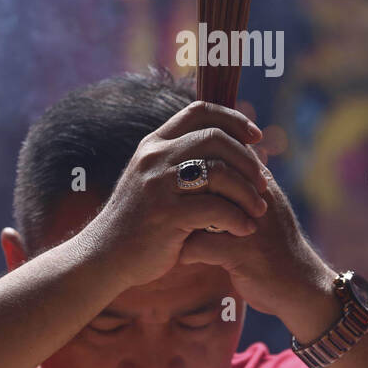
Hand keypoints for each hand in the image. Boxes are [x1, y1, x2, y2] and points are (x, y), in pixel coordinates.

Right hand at [88, 101, 270, 288]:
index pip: (200, 111)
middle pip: (215, 138)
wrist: (104, 256)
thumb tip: (226, 146)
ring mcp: (159, 185)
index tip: (256, 136)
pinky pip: (216, 209)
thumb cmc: (139, 220)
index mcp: (154, 144)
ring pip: (220, 172)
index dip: (233, 118)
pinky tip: (245, 229)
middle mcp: (155, 158)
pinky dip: (237, 219)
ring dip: (247, 191)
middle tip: (263, 181)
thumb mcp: (152, 179)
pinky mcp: (166, 215)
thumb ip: (180, 160)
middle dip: (247, 159)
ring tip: (259, 209)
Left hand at [178, 175, 331, 320]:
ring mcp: (250, 223)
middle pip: (203, 179)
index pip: (219, 156)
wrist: (301, 286)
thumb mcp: (264, 206)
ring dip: (178, 223)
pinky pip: (198, 245)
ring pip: (196, 208)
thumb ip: (242, 184)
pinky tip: (181, 258)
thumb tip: (211, 162)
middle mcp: (255, 196)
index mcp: (259, 181)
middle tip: (167, 211)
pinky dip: (184, 252)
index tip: (181, 193)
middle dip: (180, 195)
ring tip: (171, 234)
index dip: (194, 171)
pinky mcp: (244, 253)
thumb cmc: (275, 246)